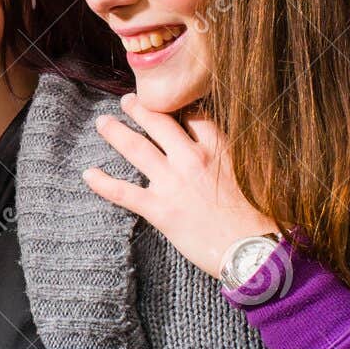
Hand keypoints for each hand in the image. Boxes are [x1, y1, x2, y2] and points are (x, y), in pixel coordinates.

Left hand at [83, 94, 278, 279]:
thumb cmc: (261, 217)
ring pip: (136, 148)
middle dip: (140, 107)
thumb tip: (233, 146)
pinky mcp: (160, 209)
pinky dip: (102, 183)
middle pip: (159, 122)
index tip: (167, 98)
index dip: (178, 103)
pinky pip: (123, 192)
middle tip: (127, 100)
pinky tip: (88, 174)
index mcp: (219, 149)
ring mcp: (173, 183)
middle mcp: (192, 159)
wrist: (254, 250)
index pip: (193, 114)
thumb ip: (238, 155)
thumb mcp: (256, 174)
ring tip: (102, 122)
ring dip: (115, 133)